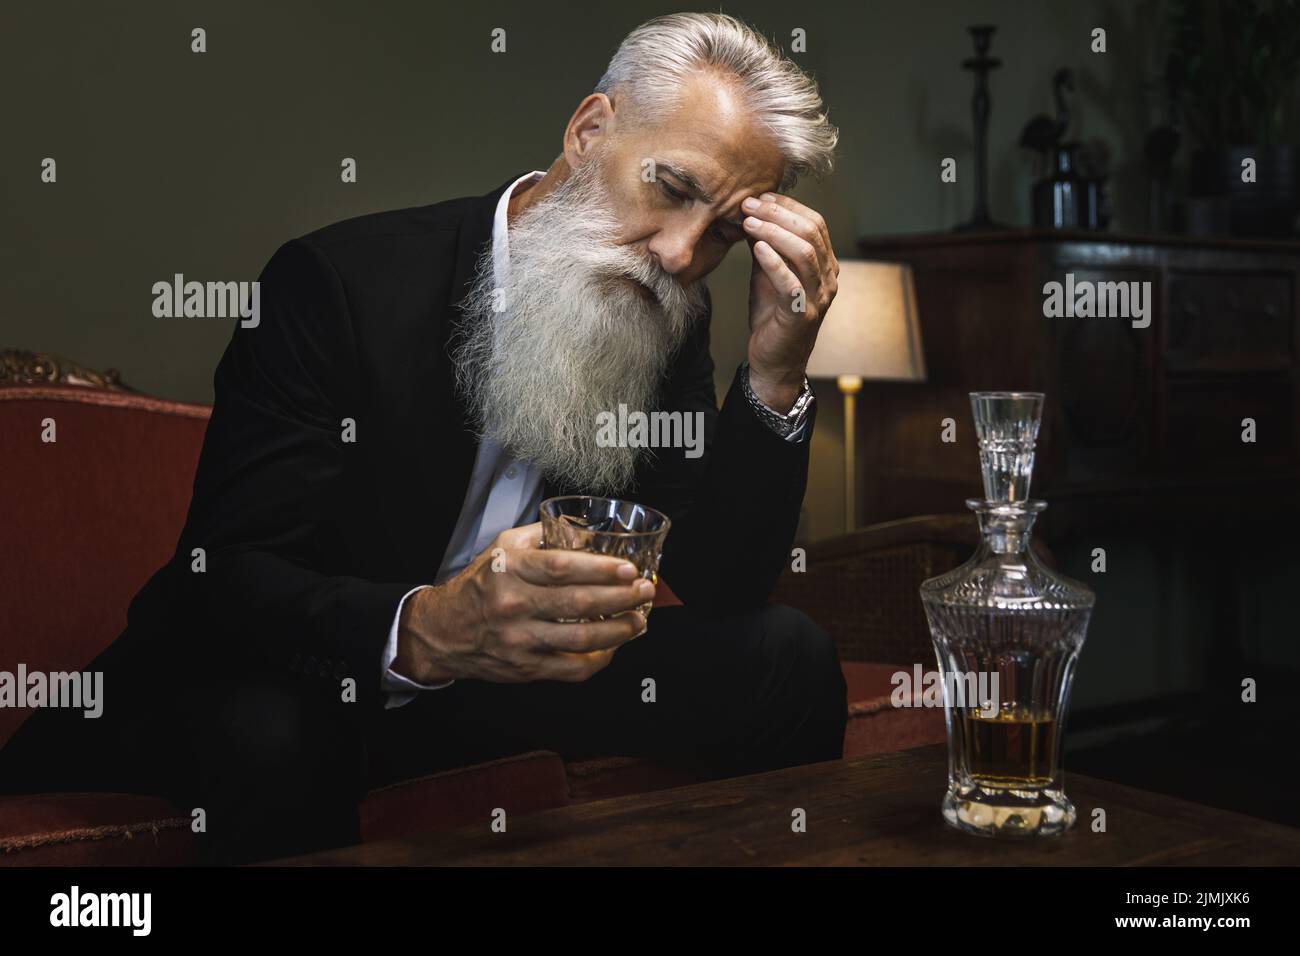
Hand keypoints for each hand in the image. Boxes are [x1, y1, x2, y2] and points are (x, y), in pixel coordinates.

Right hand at [392, 522, 652, 683]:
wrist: (443, 631)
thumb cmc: (478, 586)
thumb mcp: (501, 548)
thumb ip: (540, 535)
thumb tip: (582, 529)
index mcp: (510, 570)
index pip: (562, 568)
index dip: (600, 569)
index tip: (627, 569)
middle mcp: (514, 605)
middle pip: (578, 603)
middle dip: (620, 597)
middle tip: (644, 590)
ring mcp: (520, 640)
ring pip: (580, 639)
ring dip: (618, 630)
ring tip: (638, 619)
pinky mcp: (526, 667)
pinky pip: (571, 668)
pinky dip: (599, 659)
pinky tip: (614, 647)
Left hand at [741, 193, 838, 410]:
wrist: (773, 360)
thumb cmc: (772, 316)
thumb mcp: (768, 275)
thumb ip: (766, 248)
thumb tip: (752, 215)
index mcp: (825, 265)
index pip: (815, 223)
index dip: (788, 206)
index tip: (760, 197)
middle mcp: (828, 279)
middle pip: (811, 233)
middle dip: (778, 214)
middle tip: (749, 205)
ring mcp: (818, 298)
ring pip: (805, 253)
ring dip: (774, 232)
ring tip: (749, 222)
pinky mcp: (802, 316)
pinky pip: (791, 284)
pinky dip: (774, 262)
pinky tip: (757, 247)